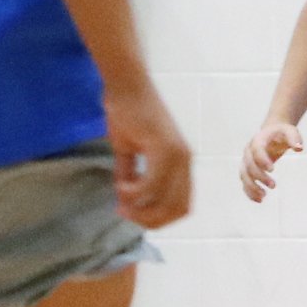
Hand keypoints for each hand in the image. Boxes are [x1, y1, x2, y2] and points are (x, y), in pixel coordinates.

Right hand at [107, 78, 192, 230]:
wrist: (126, 86)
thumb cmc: (126, 114)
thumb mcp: (127, 152)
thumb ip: (130, 176)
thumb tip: (125, 202)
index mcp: (182, 164)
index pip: (181, 206)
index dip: (158, 218)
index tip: (133, 214)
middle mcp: (185, 162)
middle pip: (177, 210)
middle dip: (150, 220)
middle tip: (125, 213)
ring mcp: (177, 155)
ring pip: (165, 201)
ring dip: (141, 209)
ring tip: (121, 201)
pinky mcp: (164, 148)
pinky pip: (151, 185)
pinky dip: (134, 193)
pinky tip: (121, 186)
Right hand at [238, 119, 300, 203]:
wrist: (271, 134)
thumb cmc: (281, 134)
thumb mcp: (289, 131)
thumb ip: (294, 138)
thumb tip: (299, 148)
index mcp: (258, 140)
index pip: (256, 149)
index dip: (262, 160)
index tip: (272, 170)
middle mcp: (248, 151)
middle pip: (249, 165)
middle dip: (259, 176)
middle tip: (274, 185)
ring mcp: (246, 161)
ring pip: (243, 175)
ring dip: (251, 187)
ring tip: (264, 196)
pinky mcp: (247, 170)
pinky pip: (244, 182)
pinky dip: (249, 192)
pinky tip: (260, 200)